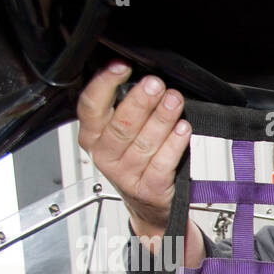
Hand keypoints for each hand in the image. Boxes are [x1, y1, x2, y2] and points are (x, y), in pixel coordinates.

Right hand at [77, 61, 190, 238]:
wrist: (148, 206)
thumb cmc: (136, 163)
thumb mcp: (119, 136)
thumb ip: (121, 109)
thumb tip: (139, 76)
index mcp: (92, 137)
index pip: (91, 107)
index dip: (104, 84)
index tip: (121, 66)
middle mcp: (105, 156)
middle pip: (121, 125)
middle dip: (140, 101)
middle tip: (155, 84)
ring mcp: (127, 175)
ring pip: (144, 142)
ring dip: (162, 119)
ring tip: (174, 101)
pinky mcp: (150, 189)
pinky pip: (163, 163)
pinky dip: (174, 144)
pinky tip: (183, 129)